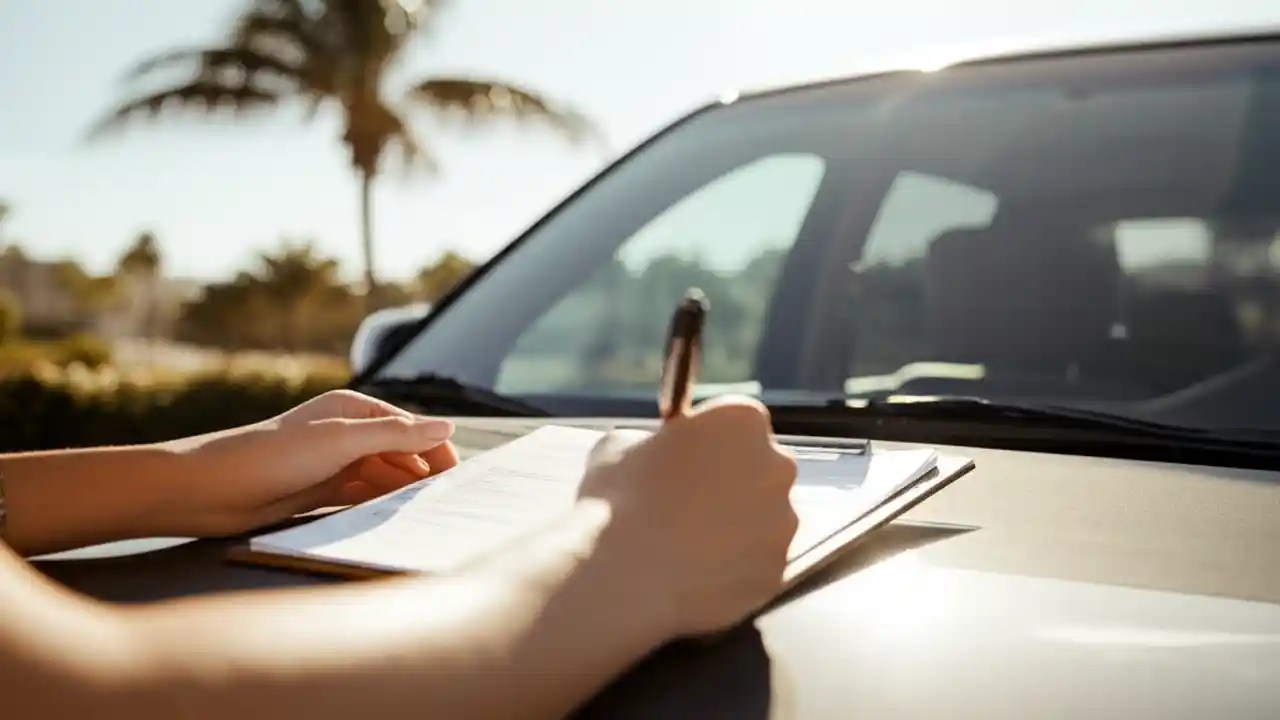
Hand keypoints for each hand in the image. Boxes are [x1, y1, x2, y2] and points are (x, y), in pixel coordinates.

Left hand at [171, 390, 458, 535]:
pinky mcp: (323, 493)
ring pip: (385, 478)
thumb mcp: (341, 440)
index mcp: (355, 410)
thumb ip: (396, 435)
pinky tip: (395, 521)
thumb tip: (448, 427)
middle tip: (446, 504)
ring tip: (425, 516)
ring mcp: (336, 464)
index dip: (437, 452)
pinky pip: (364, 498)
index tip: (458, 481)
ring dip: (404, 494)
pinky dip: (381, 508)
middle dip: (424, 475)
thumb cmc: (272, 455)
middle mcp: (348, 434)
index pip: (413, 429)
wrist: (210, 489)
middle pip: (403, 454)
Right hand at [579, 396, 797, 637]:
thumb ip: (650, 442)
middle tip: (690, 506)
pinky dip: (736, 570)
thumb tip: (652, 453)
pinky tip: (697, 577)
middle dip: (733, 484)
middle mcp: (776, 466)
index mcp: (741, 422)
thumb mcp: (618, 448)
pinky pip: (759, 564)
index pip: (738, 423)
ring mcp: (783, 523)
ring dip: (737, 529)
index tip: (690, 461)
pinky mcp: (778, 571)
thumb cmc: (617, 502)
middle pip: (762, 469)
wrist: (625, 581)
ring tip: (689, 549)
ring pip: (765, 520)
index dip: (712, 443)